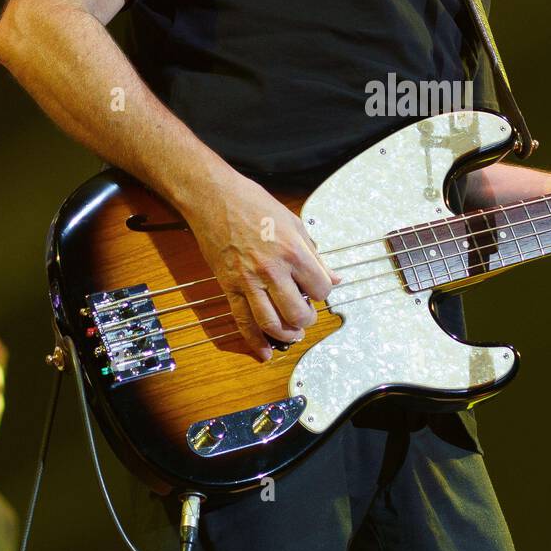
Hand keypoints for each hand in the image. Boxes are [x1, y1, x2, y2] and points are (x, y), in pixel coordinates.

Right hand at [183, 171, 341, 358]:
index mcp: (294, 251)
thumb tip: (336, 278)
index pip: (321, 289)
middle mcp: (273, 269)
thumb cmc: (255, 204)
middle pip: (298, 313)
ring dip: (286, 335)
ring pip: (271, 323)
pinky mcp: (230, 286)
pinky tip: (264, 352)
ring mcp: (249, 280)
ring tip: (291, 334)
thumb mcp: (295, 224)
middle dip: (306, 320)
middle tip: (306, 316)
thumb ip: (316, 256)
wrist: (215, 198)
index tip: (316, 290)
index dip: (323, 293)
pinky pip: (243, 321)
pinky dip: (255, 342)